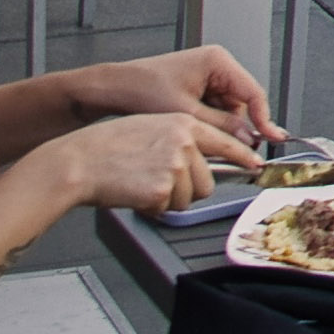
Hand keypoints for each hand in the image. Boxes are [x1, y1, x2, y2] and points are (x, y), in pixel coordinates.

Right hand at [41, 107, 249, 217]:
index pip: (226, 141)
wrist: (78, 161)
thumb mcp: (150, 128)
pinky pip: (167, 209)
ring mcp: (176, 165)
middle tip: (158, 184)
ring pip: (189, 198)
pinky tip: (134, 191)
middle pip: (208, 182)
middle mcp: (185, 142)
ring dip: (168, 199)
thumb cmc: (105, 147)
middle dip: (188, 190)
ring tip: (142, 183)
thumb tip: (199, 160)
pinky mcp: (163, 188)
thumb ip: (180, 141)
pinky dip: (151, 207)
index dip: (244, 156)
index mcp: (183, 124)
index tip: (255, 165)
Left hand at [72, 45, 276, 141]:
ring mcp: (206, 76)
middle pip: (240, 103)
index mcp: (218, 62)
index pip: (253, 92)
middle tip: (227, 148)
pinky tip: (191, 130)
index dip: (263, 118)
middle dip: (233, 126)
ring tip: (196, 134)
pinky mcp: (196, 87)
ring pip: (227, 109)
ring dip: (217, 126)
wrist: (112, 89)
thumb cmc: (141, 89)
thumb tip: (247, 139)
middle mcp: (216, 66)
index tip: (272, 138)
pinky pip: (213, 109)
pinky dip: (206, 123)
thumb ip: (220, 126)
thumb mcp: (186, 113)